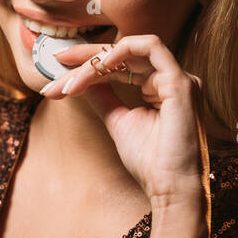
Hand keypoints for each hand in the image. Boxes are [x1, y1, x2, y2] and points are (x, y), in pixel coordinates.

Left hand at [39, 35, 210, 217]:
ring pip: (131, 49)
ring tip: (70, 81)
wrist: (170, 189)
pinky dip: (121, 51)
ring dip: (96, 61)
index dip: (89, 64)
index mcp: (160, 87)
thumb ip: (103, 97)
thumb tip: (81, 80)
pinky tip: (98, 67)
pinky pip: (149, 48)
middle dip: (85, 59)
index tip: (58, 73)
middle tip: (56, 67)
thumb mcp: (118, 121)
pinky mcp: (181, 82)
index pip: (122, 63)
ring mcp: (179, 78)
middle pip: (123, 53)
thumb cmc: (150, 163)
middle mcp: (171, 78)